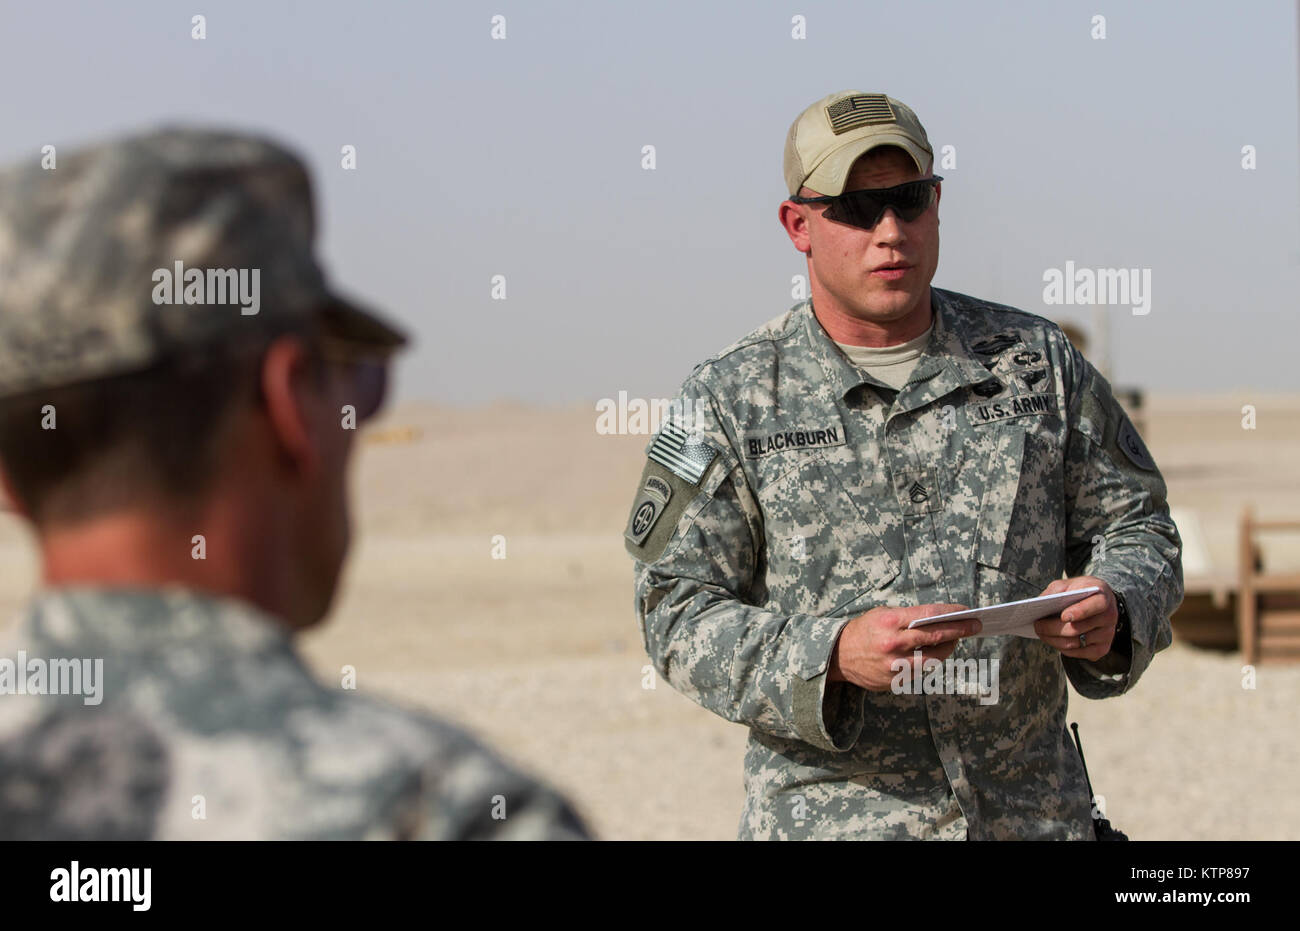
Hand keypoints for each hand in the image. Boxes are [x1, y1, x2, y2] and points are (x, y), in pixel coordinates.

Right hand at [828, 603, 979, 691]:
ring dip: (949, 648)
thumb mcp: (881, 614)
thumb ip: (908, 617)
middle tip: (975, 626)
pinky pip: (922, 670)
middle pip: (936, 637)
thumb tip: (939, 619)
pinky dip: (931, 660)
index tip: (967, 611)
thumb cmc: (863, 631)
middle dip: (960, 630)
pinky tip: (936, 653)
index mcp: (889, 622)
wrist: (838, 657)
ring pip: (934, 658)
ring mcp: (895, 665)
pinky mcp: (895, 681)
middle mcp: (893, 644)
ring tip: (955, 640)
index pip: (928, 615)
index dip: (951, 613)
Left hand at [1033, 576, 1116, 661]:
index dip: (1080, 612)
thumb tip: (1039, 604)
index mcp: (1103, 596)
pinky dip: (1062, 648)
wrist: (1099, 601)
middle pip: (1077, 629)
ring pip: (1075, 643)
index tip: (1064, 616)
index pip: (1096, 606)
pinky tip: (1054, 640)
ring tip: (1041, 633)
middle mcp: (1109, 617)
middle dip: (1052, 628)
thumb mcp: (1069, 584)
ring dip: (1053, 640)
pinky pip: (1078, 653)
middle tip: (1037, 625)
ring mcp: (1107, 635)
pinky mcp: (1102, 648)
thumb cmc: (1080, 591)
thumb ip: (1055, 591)